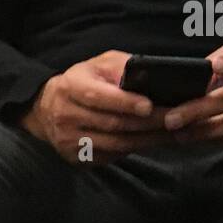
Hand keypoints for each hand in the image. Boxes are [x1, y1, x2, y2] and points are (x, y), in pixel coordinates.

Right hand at [18, 51, 170, 165]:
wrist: (46, 109)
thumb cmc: (83, 82)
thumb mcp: (98, 65)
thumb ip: (122, 67)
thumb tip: (151, 75)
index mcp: (70, 87)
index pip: (99, 96)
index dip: (125, 102)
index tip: (149, 105)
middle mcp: (66, 115)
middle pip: (113, 123)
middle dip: (148, 123)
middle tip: (176, 120)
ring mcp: (70, 140)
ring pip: (116, 143)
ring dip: (148, 139)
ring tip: (173, 133)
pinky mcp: (77, 158)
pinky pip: (112, 155)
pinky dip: (136, 149)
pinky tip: (154, 142)